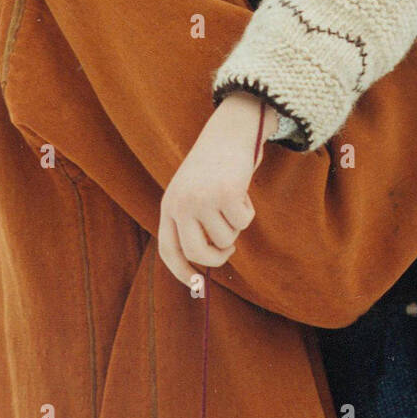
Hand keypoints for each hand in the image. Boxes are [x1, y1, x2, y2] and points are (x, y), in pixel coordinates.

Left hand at [158, 92, 272, 285]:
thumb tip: (203, 266)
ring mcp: (203, 200)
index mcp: (169, 205)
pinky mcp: (227, 194)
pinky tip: (241, 189)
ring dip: (235, 224)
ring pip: (226, 238)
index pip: (169, 250)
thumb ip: (192, 223)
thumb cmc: (212, 167)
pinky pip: (244, 221)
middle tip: (229, 251)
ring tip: (232, 198)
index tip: (197, 285)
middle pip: (198, 253)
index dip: (182, 272)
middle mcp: (182, 204)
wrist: (228, 132)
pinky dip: (248, 210)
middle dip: (217, 258)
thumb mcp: (192, 193)